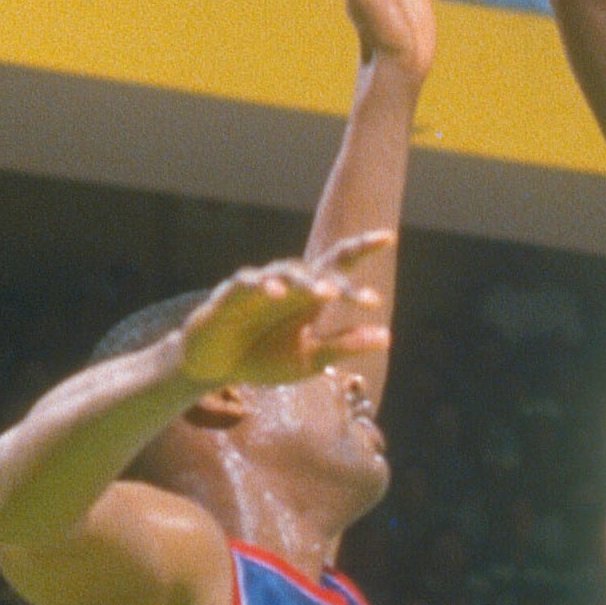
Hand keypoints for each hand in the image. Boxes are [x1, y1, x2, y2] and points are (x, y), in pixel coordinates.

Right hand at [170, 236, 393, 388]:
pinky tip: (277, 294)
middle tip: (366, 299)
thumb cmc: (266, 358)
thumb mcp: (311, 359)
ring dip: (307, 283)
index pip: (340, 265)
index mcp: (310, 295)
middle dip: (342, 279)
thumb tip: (388, 337)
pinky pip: (248, 283)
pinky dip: (262, 285)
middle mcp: (288, 284)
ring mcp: (259, 287)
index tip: (389, 237)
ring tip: (327, 294)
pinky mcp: (230, 295)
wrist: (216, 367)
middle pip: (316, 269)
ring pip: (285, 273)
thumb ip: (345, 346)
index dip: (362, 248)